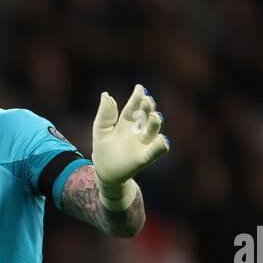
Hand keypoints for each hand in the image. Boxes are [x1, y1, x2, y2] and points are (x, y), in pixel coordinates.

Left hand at [92, 84, 168, 203]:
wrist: (104, 173)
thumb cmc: (103, 150)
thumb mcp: (100, 130)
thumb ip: (105, 114)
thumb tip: (106, 94)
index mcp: (126, 122)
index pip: (133, 107)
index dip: (137, 97)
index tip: (139, 88)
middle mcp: (137, 131)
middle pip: (146, 115)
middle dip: (148, 107)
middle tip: (146, 101)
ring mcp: (142, 144)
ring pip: (153, 130)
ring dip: (155, 123)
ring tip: (153, 117)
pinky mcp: (143, 158)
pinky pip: (154, 152)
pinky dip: (159, 146)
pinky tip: (162, 140)